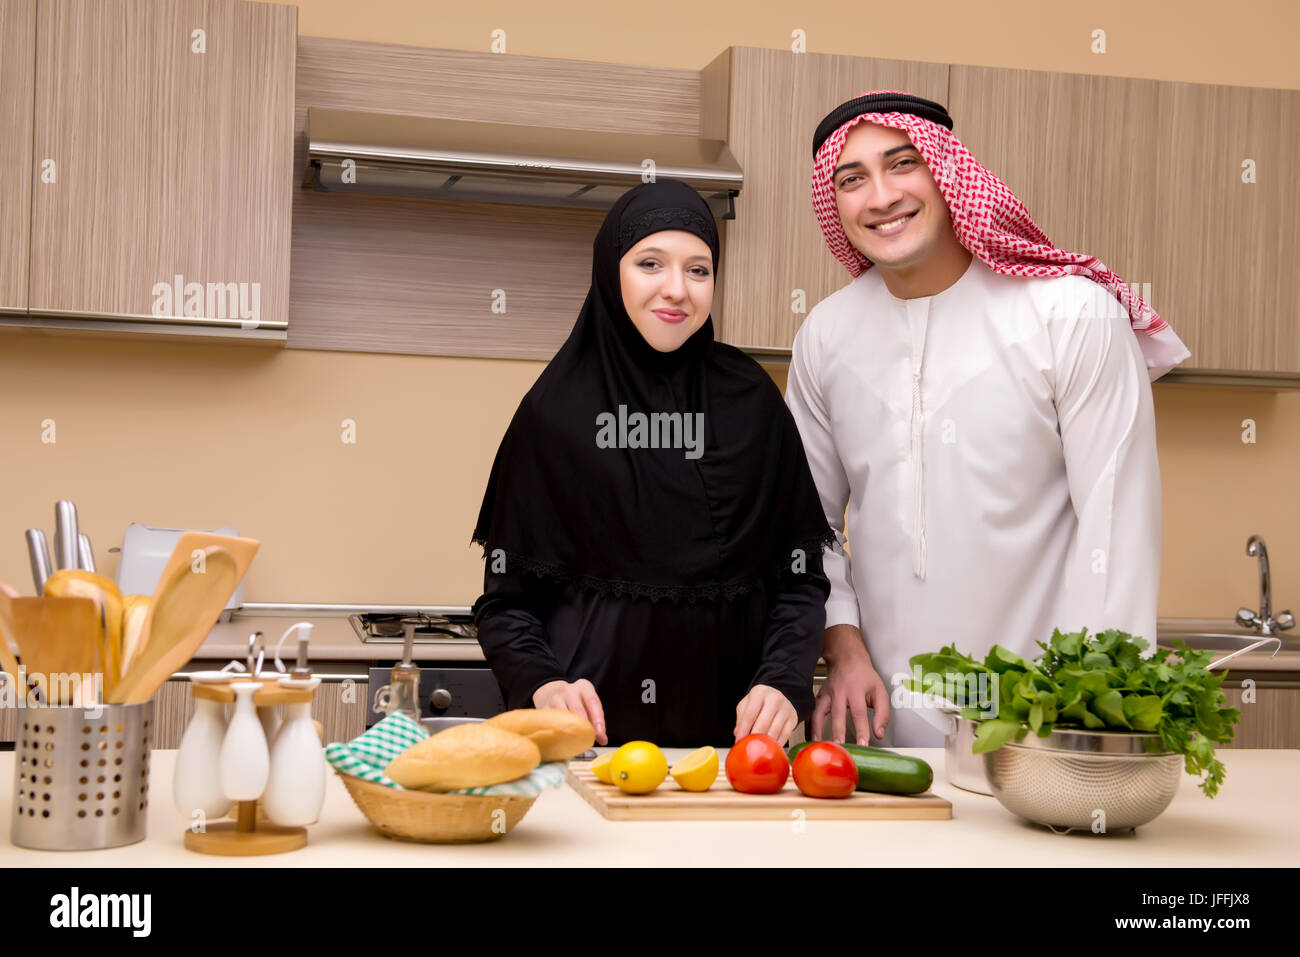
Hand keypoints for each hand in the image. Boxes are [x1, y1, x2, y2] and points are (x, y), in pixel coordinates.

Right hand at [532, 678, 607, 744]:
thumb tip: (602, 739)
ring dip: (571, 732)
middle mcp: (569, 690)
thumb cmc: (575, 701)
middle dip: (585, 728)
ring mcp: (555, 698)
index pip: (593, 702)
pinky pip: (552, 722)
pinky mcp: (543, 707)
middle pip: (579, 710)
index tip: (600, 735)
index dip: (598, 720)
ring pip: (564, 717)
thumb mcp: (587, 703)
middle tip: (589, 741)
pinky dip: (559, 732)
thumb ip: (596, 719)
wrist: (551, 692)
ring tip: (577, 743)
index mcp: (584, 687)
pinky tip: (563, 740)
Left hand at [734, 684, 797, 745]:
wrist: (777, 697)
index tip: (738, 741)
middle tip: (749, 747)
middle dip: (755, 738)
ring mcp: (786, 708)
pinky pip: (785, 735)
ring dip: (766, 743)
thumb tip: (738, 733)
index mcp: (759, 692)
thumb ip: (741, 717)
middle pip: (763, 723)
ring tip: (758, 749)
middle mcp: (774, 698)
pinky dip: (777, 744)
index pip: (750, 714)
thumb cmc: (760, 702)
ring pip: (774, 731)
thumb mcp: (746, 704)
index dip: (743, 729)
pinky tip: (770, 748)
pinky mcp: (793, 718)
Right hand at [809, 624, 889, 744]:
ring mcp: (826, 694)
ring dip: (818, 729)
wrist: (847, 660)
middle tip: (839, 747)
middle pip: (837, 713)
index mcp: (856, 689)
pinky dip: (809, 725)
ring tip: (819, 745)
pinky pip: (811, 712)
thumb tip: (879, 733)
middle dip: (838, 731)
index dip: (861, 729)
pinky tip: (810, 738)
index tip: (863, 744)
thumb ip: (882, 713)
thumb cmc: (864, 677)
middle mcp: (839, 691)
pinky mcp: (818, 697)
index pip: (859, 712)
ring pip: (819, 712)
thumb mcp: (880, 691)